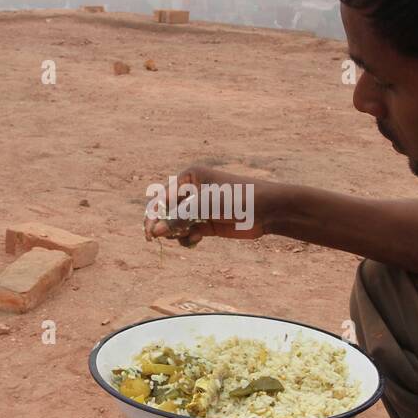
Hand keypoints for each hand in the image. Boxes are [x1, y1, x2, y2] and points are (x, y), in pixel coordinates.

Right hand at [143, 166, 270, 246]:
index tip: (149, 232)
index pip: (162, 197)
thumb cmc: (237, 198)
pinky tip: (197, 239)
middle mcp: (191, 192)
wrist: (267, 210)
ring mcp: (199, 209)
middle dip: (161, 225)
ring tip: (189, 235)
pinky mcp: (206, 225)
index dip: (152, 214)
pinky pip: (187, 234)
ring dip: (176, 233)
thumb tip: (155, 231)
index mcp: (189, 178)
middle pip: (165, 212)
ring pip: (175, 225)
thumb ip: (179, 218)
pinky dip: (188, 239)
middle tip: (153, 239)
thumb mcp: (206, 205)